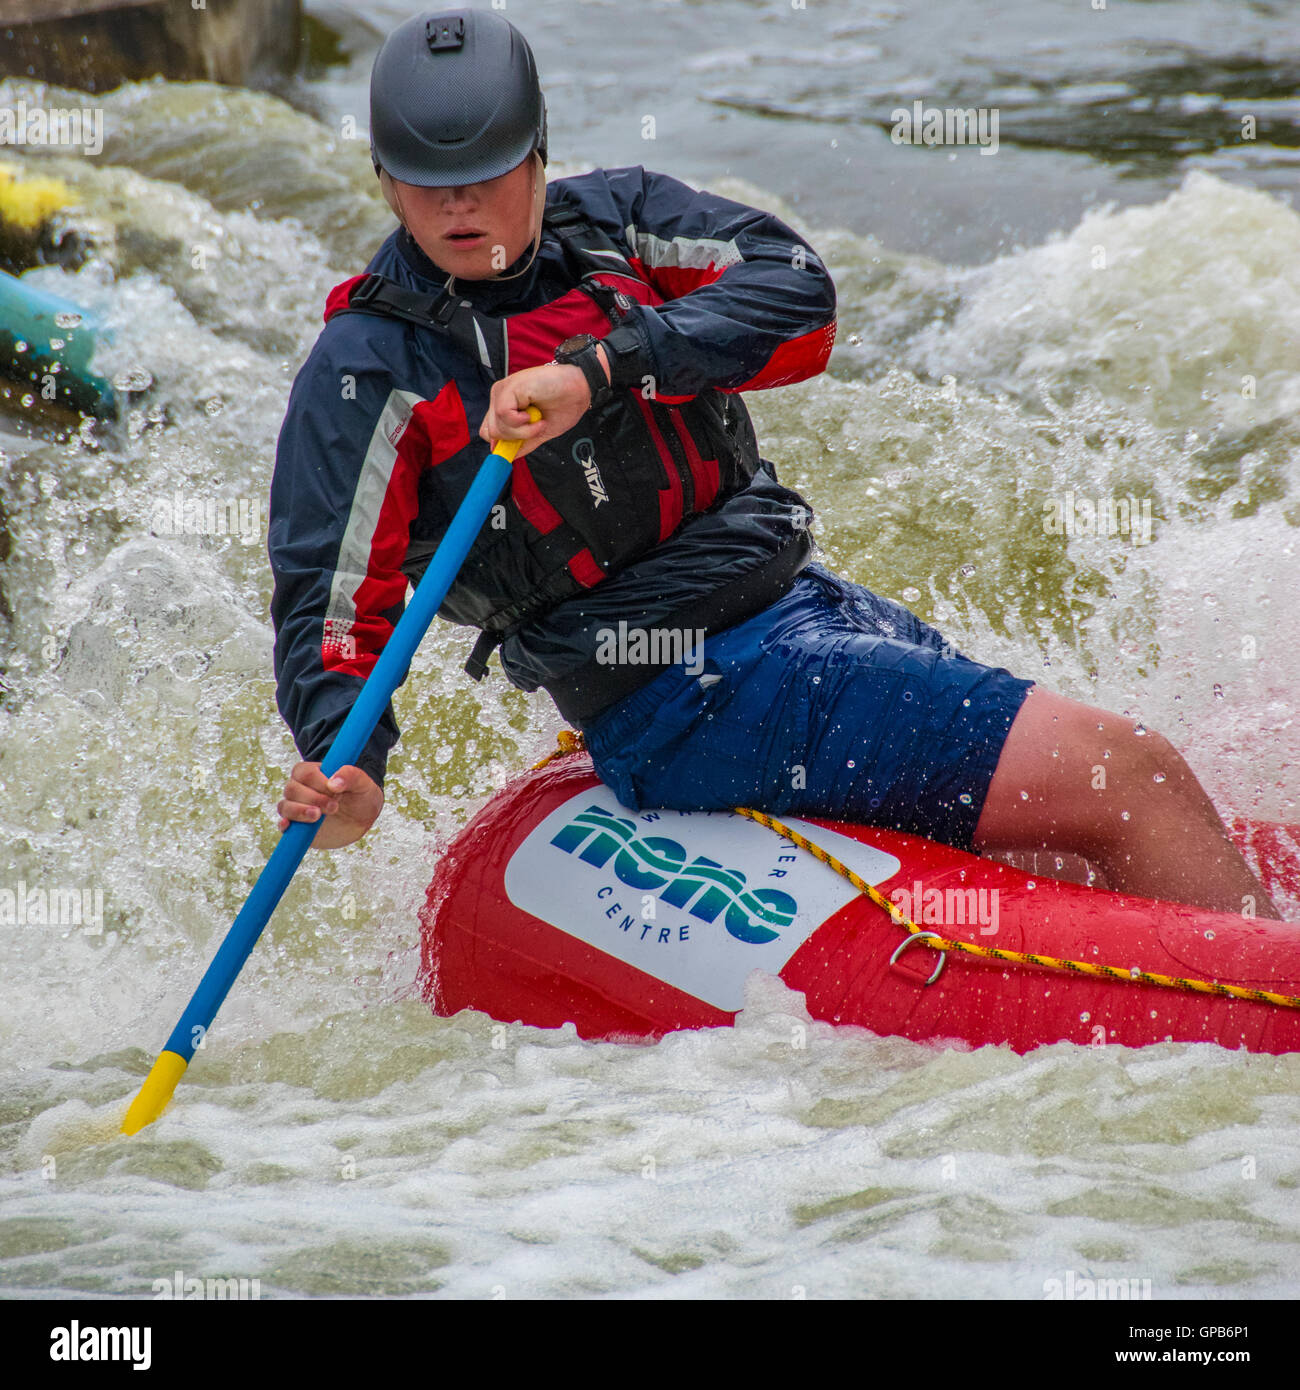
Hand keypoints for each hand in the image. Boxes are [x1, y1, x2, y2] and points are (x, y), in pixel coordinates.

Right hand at [277, 761, 383, 849]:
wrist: (362, 820)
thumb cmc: (361, 797)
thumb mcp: (363, 783)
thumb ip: (351, 776)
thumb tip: (333, 783)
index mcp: (314, 773)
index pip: (304, 772)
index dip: (318, 782)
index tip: (336, 791)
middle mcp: (301, 788)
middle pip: (292, 789)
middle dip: (312, 798)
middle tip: (334, 806)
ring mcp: (297, 807)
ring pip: (285, 806)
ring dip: (299, 811)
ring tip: (318, 816)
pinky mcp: (297, 825)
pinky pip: (282, 825)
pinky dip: (283, 825)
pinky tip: (289, 825)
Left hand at [478, 344, 609, 457]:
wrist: (581, 388)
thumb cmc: (564, 405)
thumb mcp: (540, 432)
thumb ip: (522, 443)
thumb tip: (508, 456)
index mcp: (505, 404)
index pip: (489, 430)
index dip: (502, 442)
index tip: (523, 442)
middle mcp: (500, 396)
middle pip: (490, 432)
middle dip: (516, 438)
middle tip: (536, 429)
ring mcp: (503, 391)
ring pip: (497, 427)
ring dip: (522, 432)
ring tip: (540, 421)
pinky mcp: (510, 388)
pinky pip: (505, 416)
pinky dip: (523, 424)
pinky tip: (536, 416)